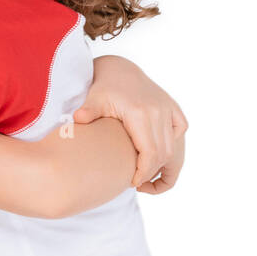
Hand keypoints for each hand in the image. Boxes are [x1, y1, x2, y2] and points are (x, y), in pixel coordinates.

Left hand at [74, 55, 187, 192]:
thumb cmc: (103, 89)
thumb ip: (86, 112)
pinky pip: (179, 135)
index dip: (144, 173)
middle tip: (136, 183)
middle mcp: (160, 111)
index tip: (133, 184)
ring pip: (174, 147)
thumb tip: (77, 120)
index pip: (150, 153)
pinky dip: (172, 149)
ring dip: (164, 166)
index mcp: (140, 112)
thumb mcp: (92, 100)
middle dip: (152, 173)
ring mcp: (169, 110)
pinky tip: (156, 157)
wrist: (119, 71)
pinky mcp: (174, 110)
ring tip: (146, 176)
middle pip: (164, 154)